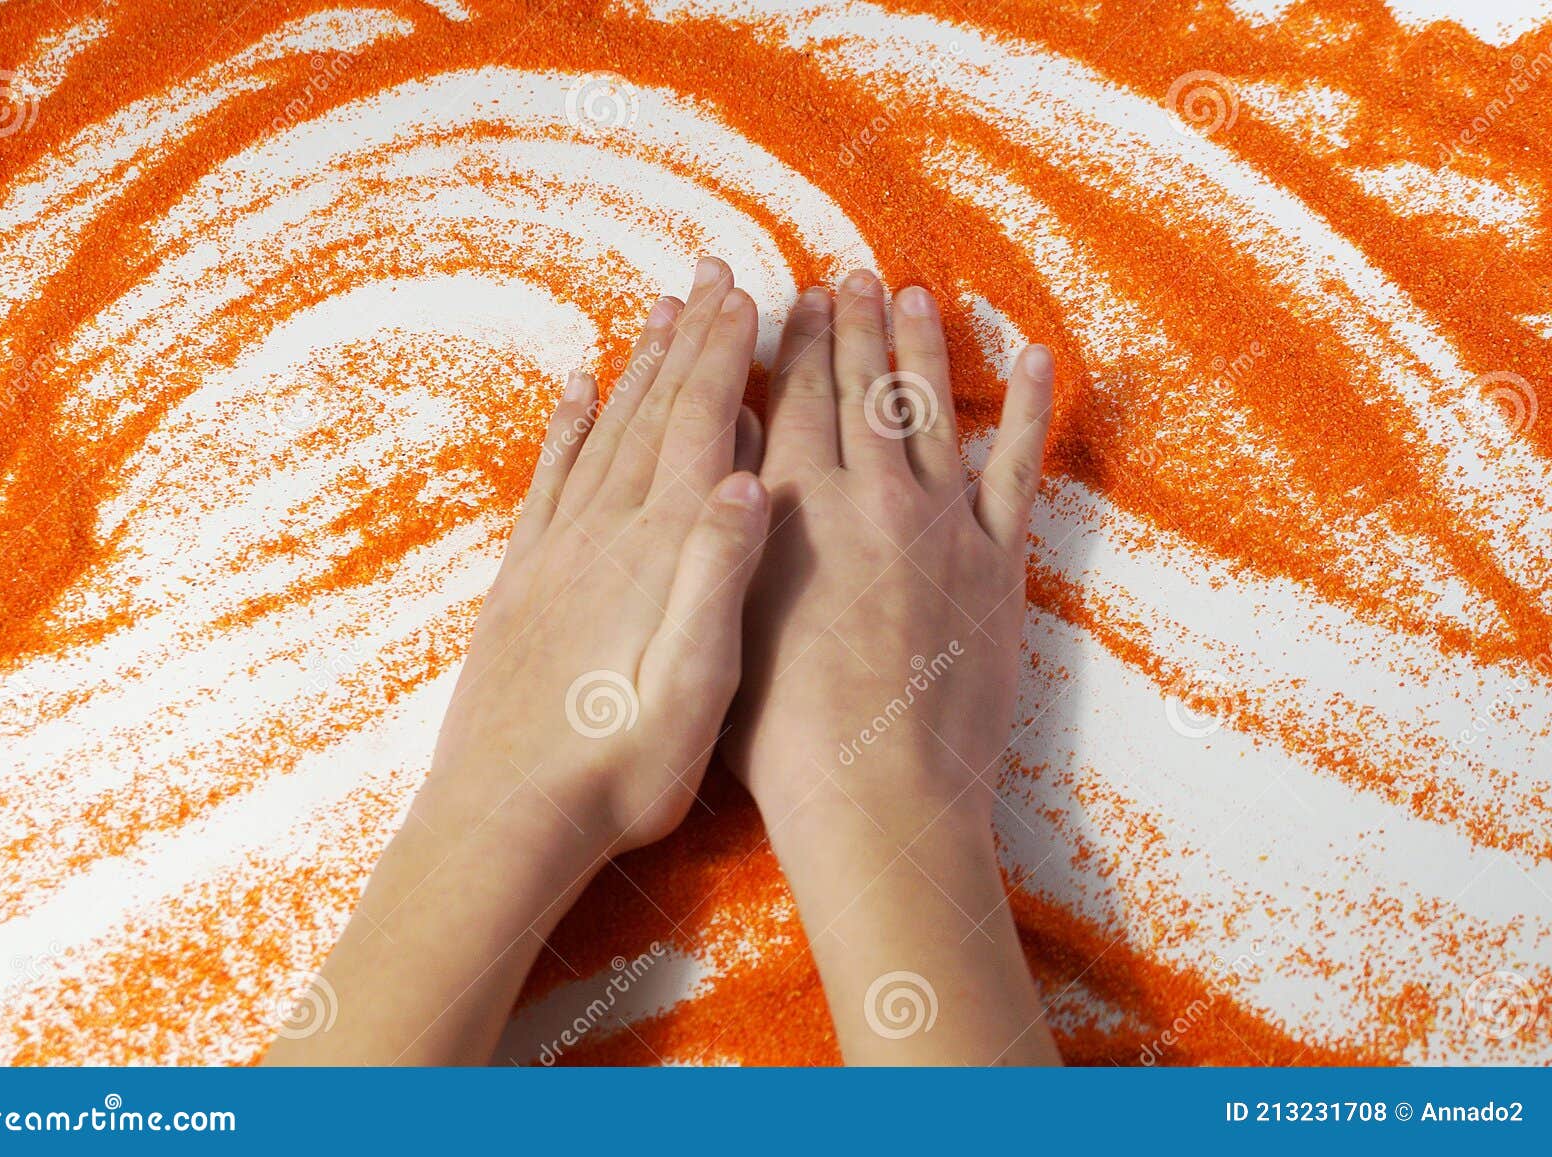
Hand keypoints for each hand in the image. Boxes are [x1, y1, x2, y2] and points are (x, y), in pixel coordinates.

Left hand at [420, 256, 769, 852]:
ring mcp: (557, 550)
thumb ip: (718, 581)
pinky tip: (578, 389)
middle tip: (711, 273)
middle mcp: (604, 534)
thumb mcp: (694, 692)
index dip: (728, 359)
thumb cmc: (616, 769)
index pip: (703, 430)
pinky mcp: (524, 576)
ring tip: (661, 311)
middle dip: (689, 339)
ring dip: (638, 366)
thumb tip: (754, 483)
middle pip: (655, 412)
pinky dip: (568, 423)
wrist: (504, 815)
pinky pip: (551, 476)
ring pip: (606, 431)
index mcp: (657, 554)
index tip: (750, 297)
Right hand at [725, 270, 1052, 822]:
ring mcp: (943, 525)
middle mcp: (871, 497)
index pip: (795, 398)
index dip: (796, 342)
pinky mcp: (998, 563)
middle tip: (854, 274)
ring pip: (933, 411)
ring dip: (923, 347)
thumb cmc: (780, 734)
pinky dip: (1031, 409)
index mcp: (796, 509)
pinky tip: (1035, 357)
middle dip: (856, 325)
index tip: (798, 297)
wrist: (879, 796)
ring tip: (916, 294)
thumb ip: (729, 538)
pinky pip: (1020, 468)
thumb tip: (732, 467)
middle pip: (861, 389)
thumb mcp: (721, 623)